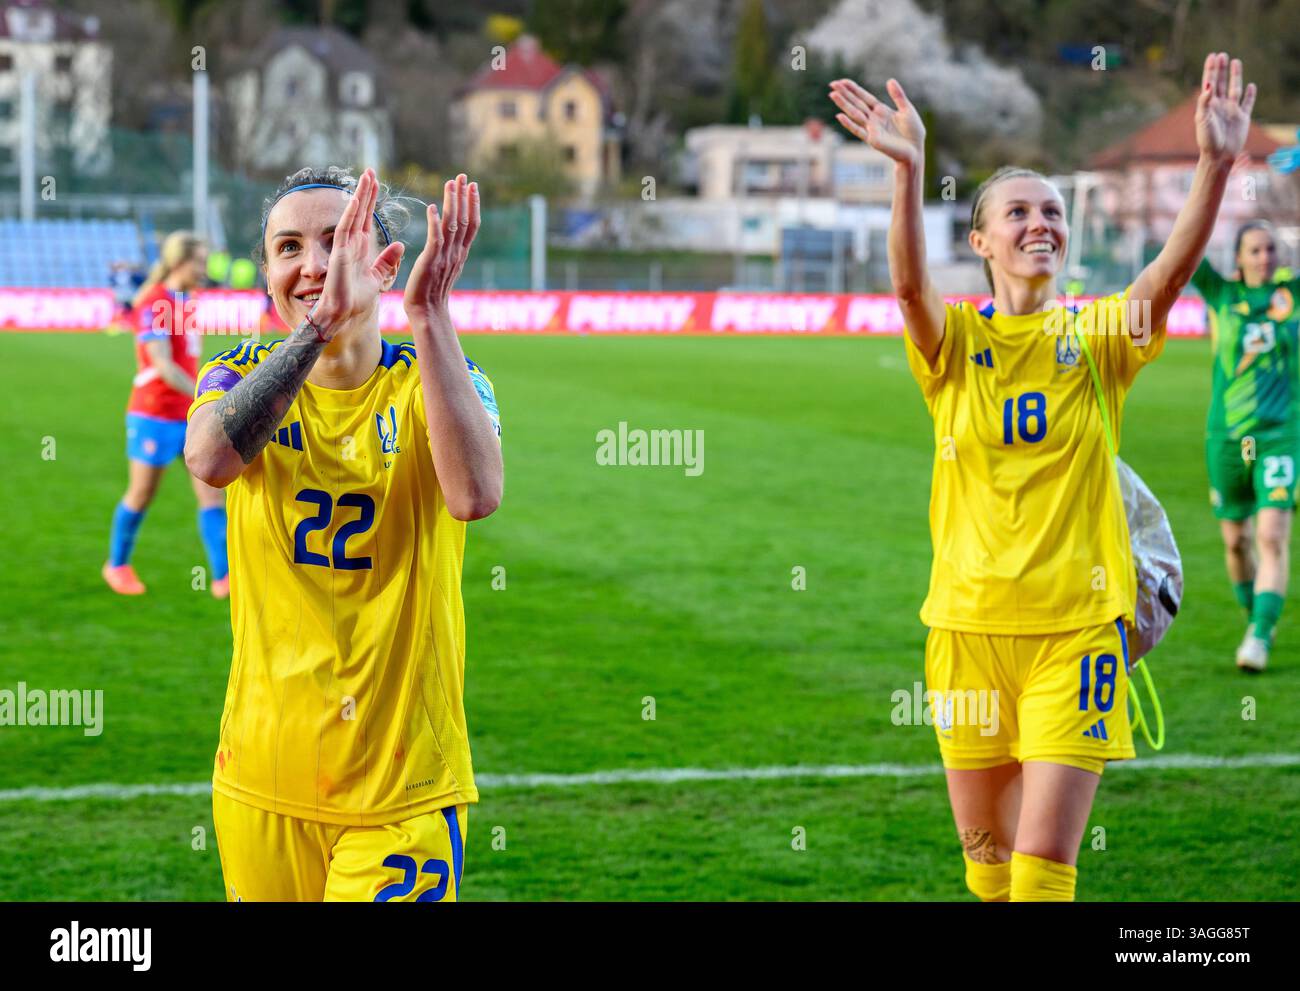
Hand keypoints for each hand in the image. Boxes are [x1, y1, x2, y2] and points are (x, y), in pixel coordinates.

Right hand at [312, 167, 404, 336]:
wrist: (343, 313)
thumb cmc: (356, 298)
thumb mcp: (377, 276)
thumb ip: (386, 260)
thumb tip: (400, 244)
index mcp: (361, 247)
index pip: (367, 218)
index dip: (372, 200)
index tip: (377, 182)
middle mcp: (351, 243)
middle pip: (360, 212)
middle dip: (366, 191)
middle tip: (371, 171)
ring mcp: (344, 246)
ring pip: (353, 215)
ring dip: (360, 196)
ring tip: (367, 177)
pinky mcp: (340, 254)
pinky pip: (345, 229)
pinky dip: (352, 215)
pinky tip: (357, 200)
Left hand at [405, 174, 479, 323]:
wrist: (427, 313)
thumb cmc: (430, 293)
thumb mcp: (443, 268)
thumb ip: (446, 252)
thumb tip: (446, 239)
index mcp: (459, 254)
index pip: (471, 224)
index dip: (473, 204)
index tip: (472, 186)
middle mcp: (456, 253)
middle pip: (465, 220)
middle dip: (465, 197)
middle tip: (463, 176)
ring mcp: (445, 257)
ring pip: (453, 225)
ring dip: (452, 203)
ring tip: (451, 183)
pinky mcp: (431, 262)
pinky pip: (435, 239)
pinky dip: (434, 222)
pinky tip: (431, 207)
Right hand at [829, 78, 924, 166]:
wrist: (916, 150)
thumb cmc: (913, 132)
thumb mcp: (907, 109)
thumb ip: (898, 96)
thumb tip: (889, 80)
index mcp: (881, 110)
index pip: (864, 97)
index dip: (853, 89)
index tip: (842, 81)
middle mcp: (873, 119)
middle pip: (856, 103)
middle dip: (844, 94)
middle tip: (832, 84)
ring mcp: (871, 129)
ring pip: (854, 114)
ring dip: (843, 105)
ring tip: (832, 95)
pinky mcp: (872, 139)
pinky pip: (858, 130)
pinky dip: (849, 124)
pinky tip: (839, 116)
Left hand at [1196, 52, 1256, 165]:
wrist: (1219, 155)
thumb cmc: (1207, 139)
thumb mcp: (1202, 119)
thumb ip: (1204, 101)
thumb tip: (1209, 84)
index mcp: (1209, 105)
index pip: (1209, 83)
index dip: (1210, 70)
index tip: (1212, 56)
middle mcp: (1220, 106)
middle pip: (1222, 82)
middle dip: (1221, 69)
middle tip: (1222, 55)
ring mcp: (1232, 110)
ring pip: (1235, 88)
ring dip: (1235, 75)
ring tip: (1236, 62)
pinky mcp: (1243, 117)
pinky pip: (1248, 103)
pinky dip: (1250, 94)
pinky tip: (1251, 86)